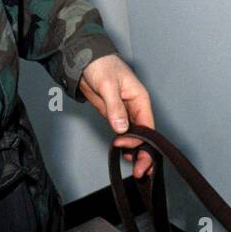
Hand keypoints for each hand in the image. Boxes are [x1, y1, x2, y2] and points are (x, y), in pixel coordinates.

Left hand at [79, 54, 154, 178]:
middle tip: (140, 170)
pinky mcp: (114, 116)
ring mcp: (125, 112)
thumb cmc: (100, 65)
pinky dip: (125, 145)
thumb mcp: (107, 85)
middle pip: (145, 134)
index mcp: (140, 98)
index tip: (128, 149)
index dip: (141, 141)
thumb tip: (122, 128)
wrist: (84, 60)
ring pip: (135, 136)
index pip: (147, 125)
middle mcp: (135, 107)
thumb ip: (115, 107)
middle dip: (144, 153)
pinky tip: (124, 154)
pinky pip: (123, 133)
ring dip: (135, 151)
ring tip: (135, 169)